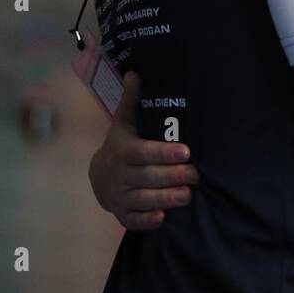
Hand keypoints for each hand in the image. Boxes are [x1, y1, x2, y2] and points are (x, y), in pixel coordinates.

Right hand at [88, 71, 199, 230]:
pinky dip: (146, 220)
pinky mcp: (122, 214)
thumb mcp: (123, 124)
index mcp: (122, 151)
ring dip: (165, 199)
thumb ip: (132, 101)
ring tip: (187, 196)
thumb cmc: (121, 146)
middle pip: (147, 177)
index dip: (164, 153)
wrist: (98, 176)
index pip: (143, 153)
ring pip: (142, 199)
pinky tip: (163, 218)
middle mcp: (119, 175)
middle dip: (172, 177)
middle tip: (195, 175)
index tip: (186, 152)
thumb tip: (135, 72)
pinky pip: (133, 220)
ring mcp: (119, 197)